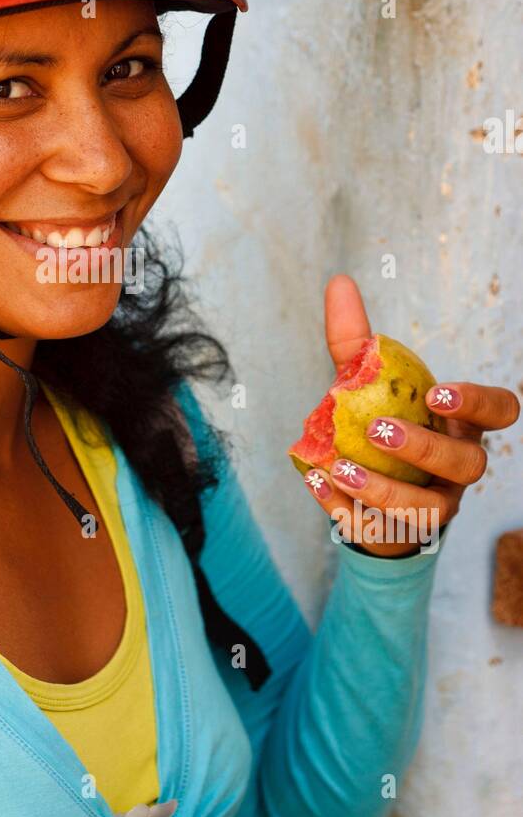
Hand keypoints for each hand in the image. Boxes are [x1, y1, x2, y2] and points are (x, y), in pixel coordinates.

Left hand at [302, 275, 520, 555]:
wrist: (366, 493)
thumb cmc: (380, 427)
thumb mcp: (368, 384)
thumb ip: (356, 342)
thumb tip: (339, 282)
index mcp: (461, 423)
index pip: (499, 411)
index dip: (477, 403)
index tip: (438, 392)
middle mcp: (459, 467)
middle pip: (467, 464)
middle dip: (425, 448)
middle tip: (377, 431)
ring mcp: (437, 505)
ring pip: (428, 507)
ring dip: (383, 489)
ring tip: (338, 467)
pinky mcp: (403, 534)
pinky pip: (382, 530)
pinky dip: (346, 511)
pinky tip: (316, 484)